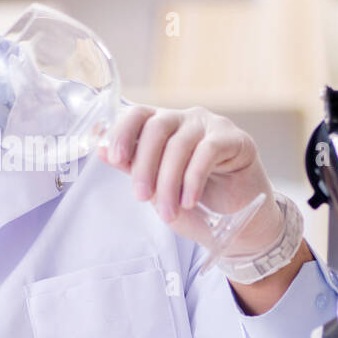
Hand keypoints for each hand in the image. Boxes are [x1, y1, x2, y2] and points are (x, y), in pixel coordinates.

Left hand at [98, 103, 283, 255]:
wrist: (237, 223)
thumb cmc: (195, 204)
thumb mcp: (157, 190)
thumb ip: (133, 169)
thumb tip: (100, 151)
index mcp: (163, 127)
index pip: (138, 114)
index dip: (123, 132)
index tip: (114, 158)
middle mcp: (185, 119)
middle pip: (156, 127)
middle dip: (144, 165)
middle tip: (141, 196)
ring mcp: (211, 125)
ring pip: (180, 144)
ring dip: (169, 182)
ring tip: (169, 211)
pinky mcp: (235, 139)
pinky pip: (207, 152)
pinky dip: (193, 180)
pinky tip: (189, 200)